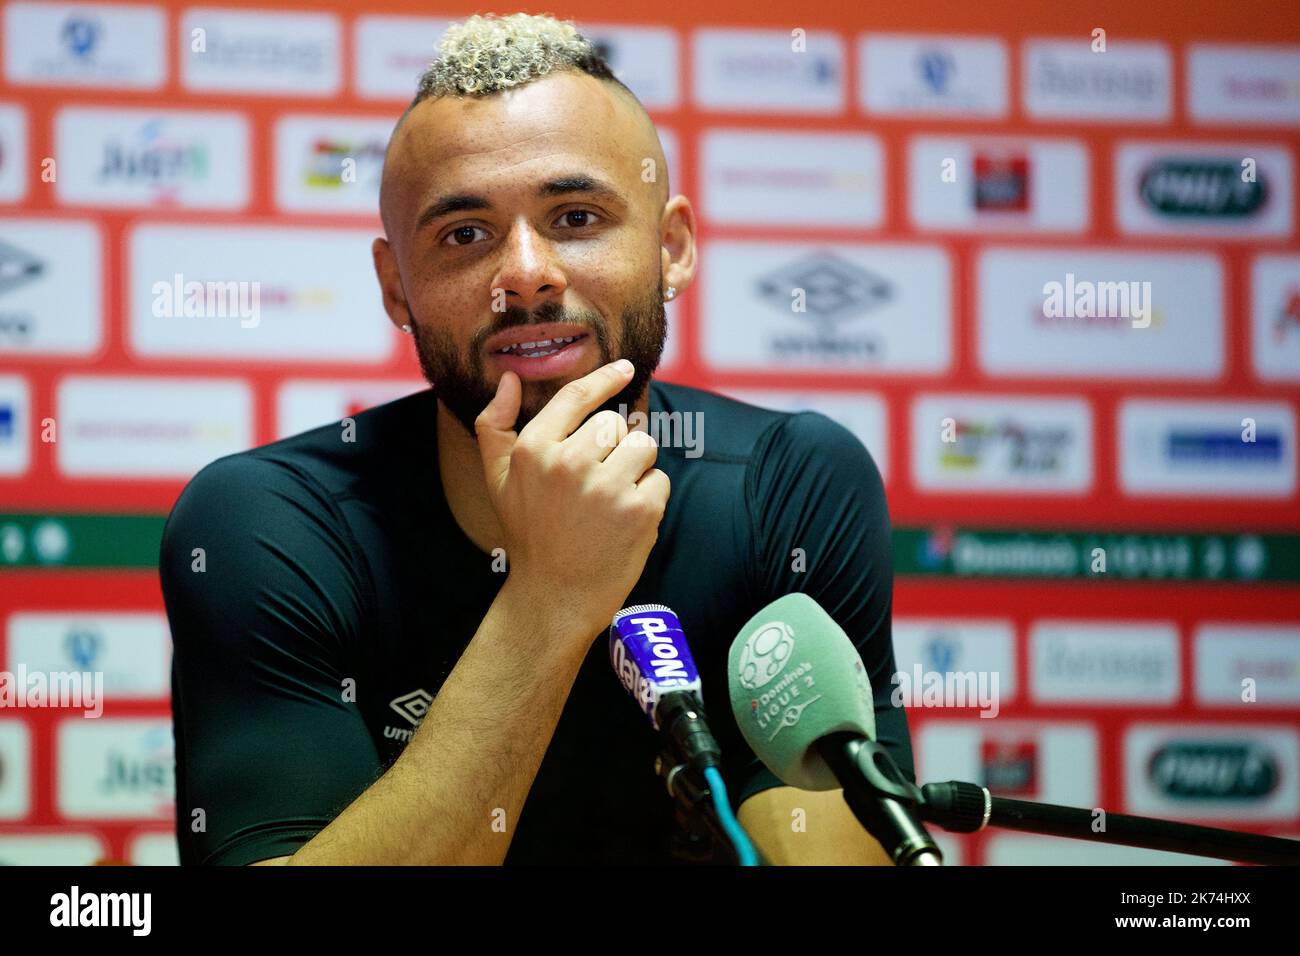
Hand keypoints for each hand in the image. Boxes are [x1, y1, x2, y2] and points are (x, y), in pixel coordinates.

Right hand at [475, 360, 670, 635]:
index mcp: (534, 449)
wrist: (555, 596)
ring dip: (636, 468)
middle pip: (616, 424)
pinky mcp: (640, 510)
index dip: (605, 377)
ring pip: (643, 446)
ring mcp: (607, 486)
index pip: (577, 396)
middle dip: (614, 447)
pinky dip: (650, 498)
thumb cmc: (528, 534)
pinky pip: (659, 480)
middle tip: (596, 483)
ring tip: (611, 499)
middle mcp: (569, 463)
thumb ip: (494, 425)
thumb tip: (508, 378)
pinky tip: (625, 520)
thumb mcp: (497, 480)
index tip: (626, 367)